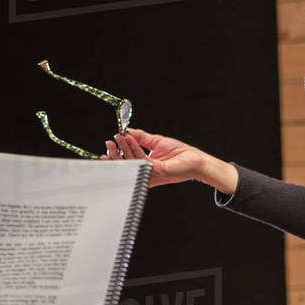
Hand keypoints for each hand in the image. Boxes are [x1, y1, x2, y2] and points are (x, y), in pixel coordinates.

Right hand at [104, 128, 237, 192]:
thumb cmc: (179, 153)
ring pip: (131, 162)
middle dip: (115, 153)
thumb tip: (128, 131)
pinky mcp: (156, 171)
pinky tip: (129, 139)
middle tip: (109, 142)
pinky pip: (141, 159)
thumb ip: (141, 137)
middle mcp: (145, 172)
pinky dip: (133, 147)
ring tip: (118, 137)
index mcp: (144, 167)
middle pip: (125, 165)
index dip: (116, 156)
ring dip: (123, 148)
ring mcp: (150, 173)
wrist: (195, 159)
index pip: (127, 163)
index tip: (109, 145)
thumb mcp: (156, 141)